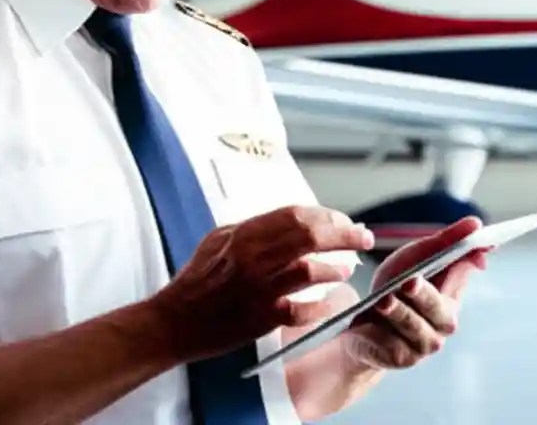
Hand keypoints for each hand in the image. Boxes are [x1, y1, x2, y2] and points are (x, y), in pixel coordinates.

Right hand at [150, 205, 373, 361]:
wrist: (174, 321)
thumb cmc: (196, 280)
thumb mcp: (220, 239)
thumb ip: (255, 228)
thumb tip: (294, 221)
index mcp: (245, 235)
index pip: (297, 215)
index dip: (328, 216)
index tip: (345, 222)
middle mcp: (254, 258)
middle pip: (311, 236)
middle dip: (344, 235)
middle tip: (362, 239)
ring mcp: (259, 288)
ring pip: (311, 271)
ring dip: (336, 269)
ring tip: (346, 269)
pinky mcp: (261, 317)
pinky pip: (302, 309)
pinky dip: (322, 305)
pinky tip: (333, 301)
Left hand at [340, 217, 487, 369]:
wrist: (361, 328)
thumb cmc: (393, 288)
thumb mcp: (413, 259)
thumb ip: (443, 242)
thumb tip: (476, 224)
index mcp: (451, 293)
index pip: (466, 270)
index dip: (472, 257)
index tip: (479, 245)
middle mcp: (444, 322)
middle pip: (438, 306)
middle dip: (424, 293)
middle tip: (409, 281)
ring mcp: (426, 343)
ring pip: (414, 326)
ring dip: (397, 312)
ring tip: (382, 302)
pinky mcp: (403, 358)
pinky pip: (394, 344)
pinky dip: (382, 333)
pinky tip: (370, 326)